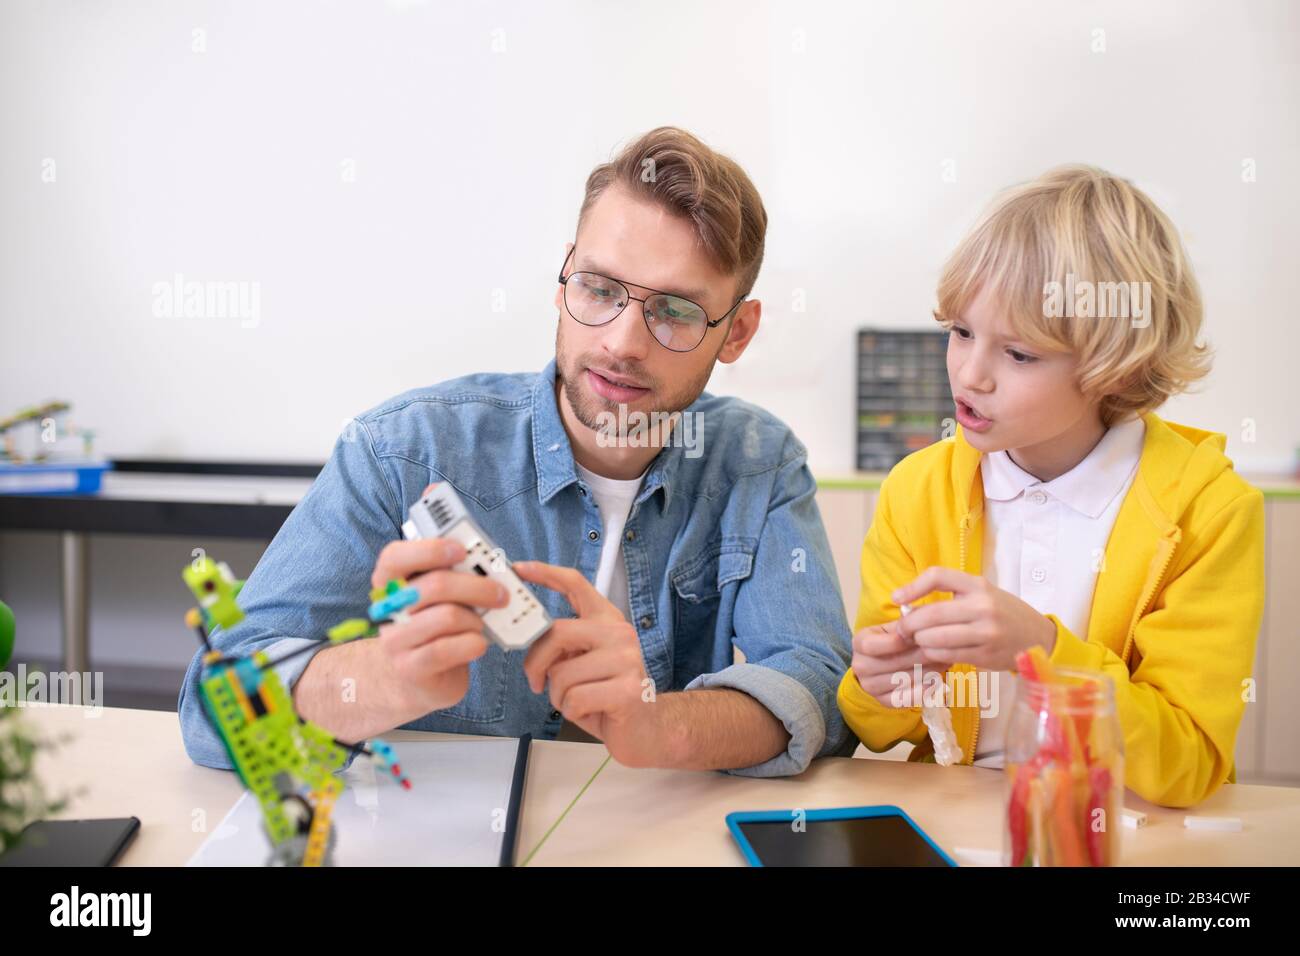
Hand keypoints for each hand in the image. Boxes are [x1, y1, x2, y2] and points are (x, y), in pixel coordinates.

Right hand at [369, 484, 509, 715]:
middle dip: (477, 585)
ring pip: (446, 617)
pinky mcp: (411, 668)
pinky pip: (449, 649)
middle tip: (502, 592)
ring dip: (477, 618)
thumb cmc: (433, 620)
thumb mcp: (437, 582)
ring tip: (484, 621)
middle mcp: (388, 608)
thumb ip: (440, 545)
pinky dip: (473, 644)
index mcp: (390, 580)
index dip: (429, 549)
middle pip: (434, 586)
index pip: (396, 556)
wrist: (415, 678)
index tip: (461, 549)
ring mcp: (396, 640)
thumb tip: (433, 490)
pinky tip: (478, 643)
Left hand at [515, 561, 661, 766]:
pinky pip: (574, 699)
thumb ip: (564, 645)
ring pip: (562, 674)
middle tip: (535, 683)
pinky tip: (591, 713)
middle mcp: (619, 633)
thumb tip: (529, 637)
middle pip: (557, 633)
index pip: (576, 585)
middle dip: (535, 663)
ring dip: (558, 697)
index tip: (520, 569)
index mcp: (607, 620)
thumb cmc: (607, 696)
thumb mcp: (584, 663)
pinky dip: (572, 712)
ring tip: (578, 702)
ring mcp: (627, 659)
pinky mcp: (628, 690)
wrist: (647, 729)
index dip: (546, 574)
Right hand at [851, 621, 946, 707]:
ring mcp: (870, 686)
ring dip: (927, 672)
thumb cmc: (893, 640)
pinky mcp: (883, 701)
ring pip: (902, 680)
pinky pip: (904, 699)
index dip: (894, 642)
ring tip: (945, 662)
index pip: (871, 645)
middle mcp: (860, 667)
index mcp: (859, 643)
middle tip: (941, 649)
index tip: (916, 637)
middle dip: (920, 655)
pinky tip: (936, 682)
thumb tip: (923, 623)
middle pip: (891, 663)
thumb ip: (906, 625)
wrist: (883, 663)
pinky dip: (922, 692)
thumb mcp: (894, 627)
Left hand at [892, 567, 1056, 671]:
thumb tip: (908, 605)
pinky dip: (933, 653)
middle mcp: (983, 606)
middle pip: (931, 613)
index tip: (897, 598)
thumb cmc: (1002, 612)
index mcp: (978, 585)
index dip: (912, 587)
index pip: (937, 576)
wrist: (1038, 637)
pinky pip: (946, 655)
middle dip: (909, 624)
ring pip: (935, 638)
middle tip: (901, 629)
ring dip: (919, 640)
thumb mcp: (982, 593)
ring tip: (918, 640)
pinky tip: (933, 651)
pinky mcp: (985, 655)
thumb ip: (951, 595)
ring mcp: (985, 632)